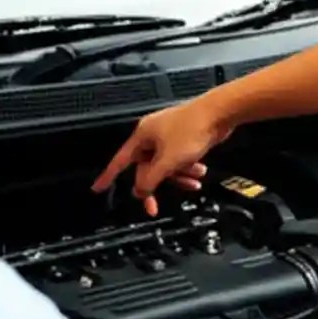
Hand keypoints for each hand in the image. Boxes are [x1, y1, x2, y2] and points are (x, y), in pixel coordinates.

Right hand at [91, 99, 233, 215]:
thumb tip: (139, 190)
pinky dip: (187, 168)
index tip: (98, 187)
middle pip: (146, 168)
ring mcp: (168, 136)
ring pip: (165, 166)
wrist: (219, 113)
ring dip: (178, 177)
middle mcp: (153, 135)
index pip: (119, 160)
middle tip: (155, 205)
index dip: (108, 176)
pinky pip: (179, 160)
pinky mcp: (183, 138)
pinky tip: (199, 171)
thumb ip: (150, 179)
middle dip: (156, 184)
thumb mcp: (168, 161)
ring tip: (193, 181)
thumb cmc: (193, 128)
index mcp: (142, 136)